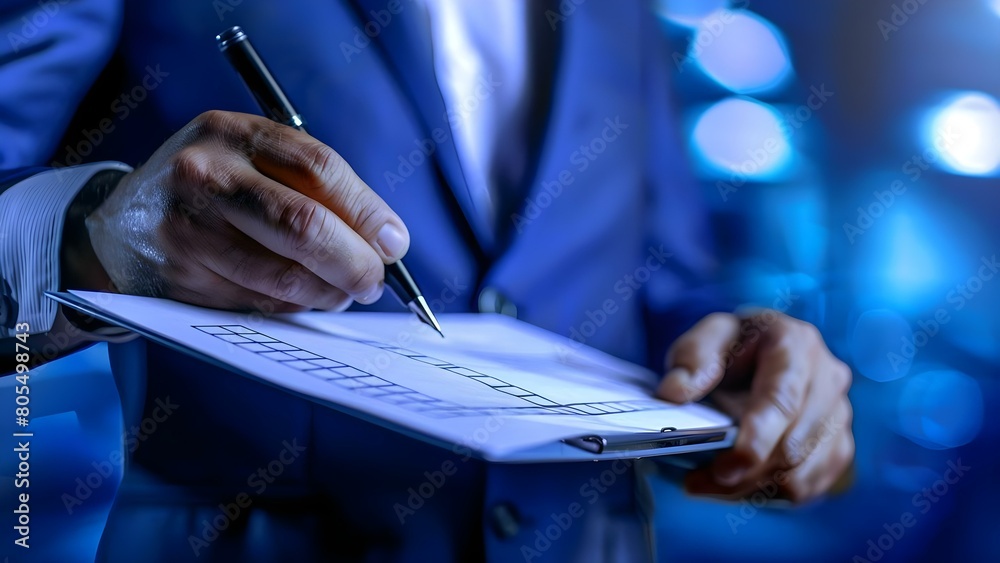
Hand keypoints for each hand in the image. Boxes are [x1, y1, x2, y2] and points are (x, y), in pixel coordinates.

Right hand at [85, 110, 409, 311]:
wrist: (126, 220)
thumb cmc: (217, 188)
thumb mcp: (257, 160)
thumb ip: (320, 188)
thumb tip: (389, 241)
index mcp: (233, 133)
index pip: (318, 169)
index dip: (366, 211)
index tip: (393, 244)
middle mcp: (205, 176)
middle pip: (304, 226)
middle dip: (354, 263)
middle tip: (374, 281)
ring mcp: (187, 230)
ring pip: (284, 276)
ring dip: (329, 293)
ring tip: (342, 291)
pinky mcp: (181, 278)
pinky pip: (260, 303)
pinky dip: (294, 307)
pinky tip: (301, 297)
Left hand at [657, 311, 853, 502]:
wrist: (760, 353)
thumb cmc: (733, 346)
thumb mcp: (705, 338)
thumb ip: (691, 359)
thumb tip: (674, 392)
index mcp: (796, 344)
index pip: (783, 400)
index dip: (757, 439)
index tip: (725, 469)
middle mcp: (828, 379)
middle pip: (793, 445)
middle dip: (744, 473)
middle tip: (698, 481)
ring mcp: (839, 415)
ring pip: (801, 473)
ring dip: (752, 488)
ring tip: (709, 483)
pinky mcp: (838, 445)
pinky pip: (809, 486)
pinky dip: (770, 495)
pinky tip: (739, 485)